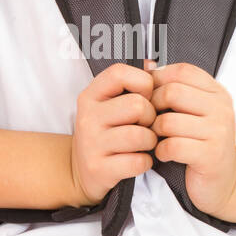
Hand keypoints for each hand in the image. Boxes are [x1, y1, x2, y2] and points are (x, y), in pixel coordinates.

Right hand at [69, 62, 157, 206]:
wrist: (82, 171)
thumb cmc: (105, 133)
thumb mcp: (108, 105)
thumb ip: (129, 85)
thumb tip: (153, 65)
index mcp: (91, 95)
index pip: (120, 73)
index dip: (143, 83)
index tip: (145, 96)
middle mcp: (87, 117)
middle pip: (137, 105)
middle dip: (151, 117)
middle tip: (146, 125)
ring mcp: (91, 144)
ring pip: (141, 135)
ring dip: (151, 141)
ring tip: (144, 143)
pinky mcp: (99, 168)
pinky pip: (138, 161)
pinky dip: (146, 162)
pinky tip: (139, 159)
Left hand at [148, 61, 235, 217]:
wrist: (226, 181)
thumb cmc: (203, 145)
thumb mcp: (195, 112)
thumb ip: (175, 88)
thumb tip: (147, 65)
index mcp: (216, 93)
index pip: (182, 71)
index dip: (159, 80)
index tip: (150, 94)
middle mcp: (221, 108)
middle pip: (171, 92)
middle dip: (152, 107)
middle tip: (150, 121)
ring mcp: (218, 131)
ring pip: (168, 121)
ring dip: (155, 132)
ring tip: (158, 139)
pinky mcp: (210, 155)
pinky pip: (172, 146)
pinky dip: (161, 151)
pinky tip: (165, 154)